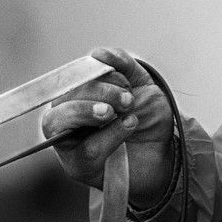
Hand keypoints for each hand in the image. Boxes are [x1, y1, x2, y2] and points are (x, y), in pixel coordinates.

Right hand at [41, 46, 174, 205]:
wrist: (165, 152)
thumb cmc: (148, 119)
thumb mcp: (142, 85)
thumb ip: (124, 65)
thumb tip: (99, 53)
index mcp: (76, 96)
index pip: (69, 78)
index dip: (91, 73)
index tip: (123, 77)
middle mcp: (65, 118)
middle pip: (61, 97)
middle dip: (96, 92)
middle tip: (127, 99)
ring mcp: (68, 144)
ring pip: (56, 121)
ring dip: (88, 110)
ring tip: (116, 112)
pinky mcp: (78, 167)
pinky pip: (84, 149)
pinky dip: (109, 134)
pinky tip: (129, 126)